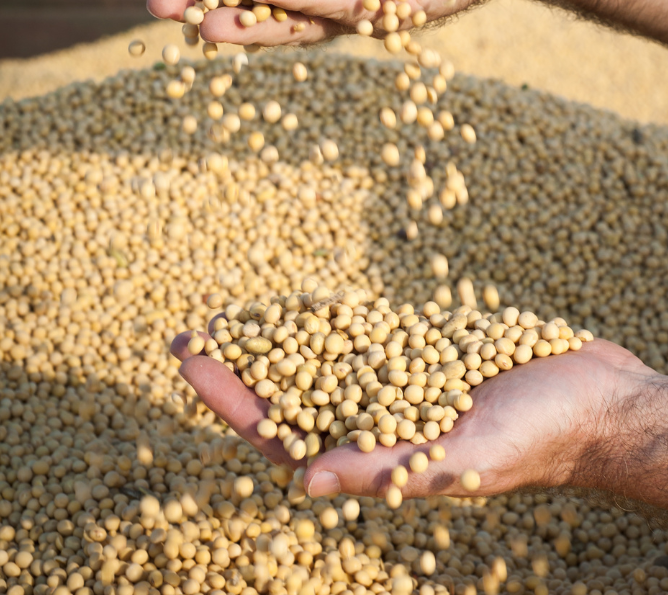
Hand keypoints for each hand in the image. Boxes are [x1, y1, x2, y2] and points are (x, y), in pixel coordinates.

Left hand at [170, 330, 661, 500]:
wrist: (597, 401)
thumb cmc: (534, 441)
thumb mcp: (455, 461)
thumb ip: (381, 469)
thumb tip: (304, 480)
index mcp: (371, 455)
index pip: (283, 433)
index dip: (232, 402)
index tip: (190, 366)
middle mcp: (372, 420)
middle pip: (286, 392)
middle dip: (237, 366)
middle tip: (184, 335)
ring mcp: (392, 383)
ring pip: (314, 359)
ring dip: (269, 338)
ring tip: (223, 315)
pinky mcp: (417, 350)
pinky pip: (357, 334)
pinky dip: (322, 319)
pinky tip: (290, 302)